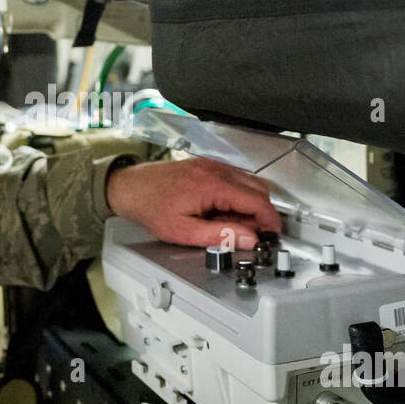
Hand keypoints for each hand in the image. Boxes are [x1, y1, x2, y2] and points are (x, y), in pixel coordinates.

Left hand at [105, 157, 281, 249]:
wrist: (132, 188)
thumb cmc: (152, 206)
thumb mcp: (184, 231)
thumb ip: (219, 235)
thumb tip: (248, 238)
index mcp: (213, 185)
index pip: (257, 200)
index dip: (270, 220)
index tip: (272, 234)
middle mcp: (217, 170)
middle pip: (259, 189)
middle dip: (261, 213)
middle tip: (250, 233)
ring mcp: (214, 164)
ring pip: (250, 182)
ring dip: (250, 204)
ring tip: (230, 222)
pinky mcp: (210, 165)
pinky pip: (237, 178)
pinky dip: (239, 195)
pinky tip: (222, 209)